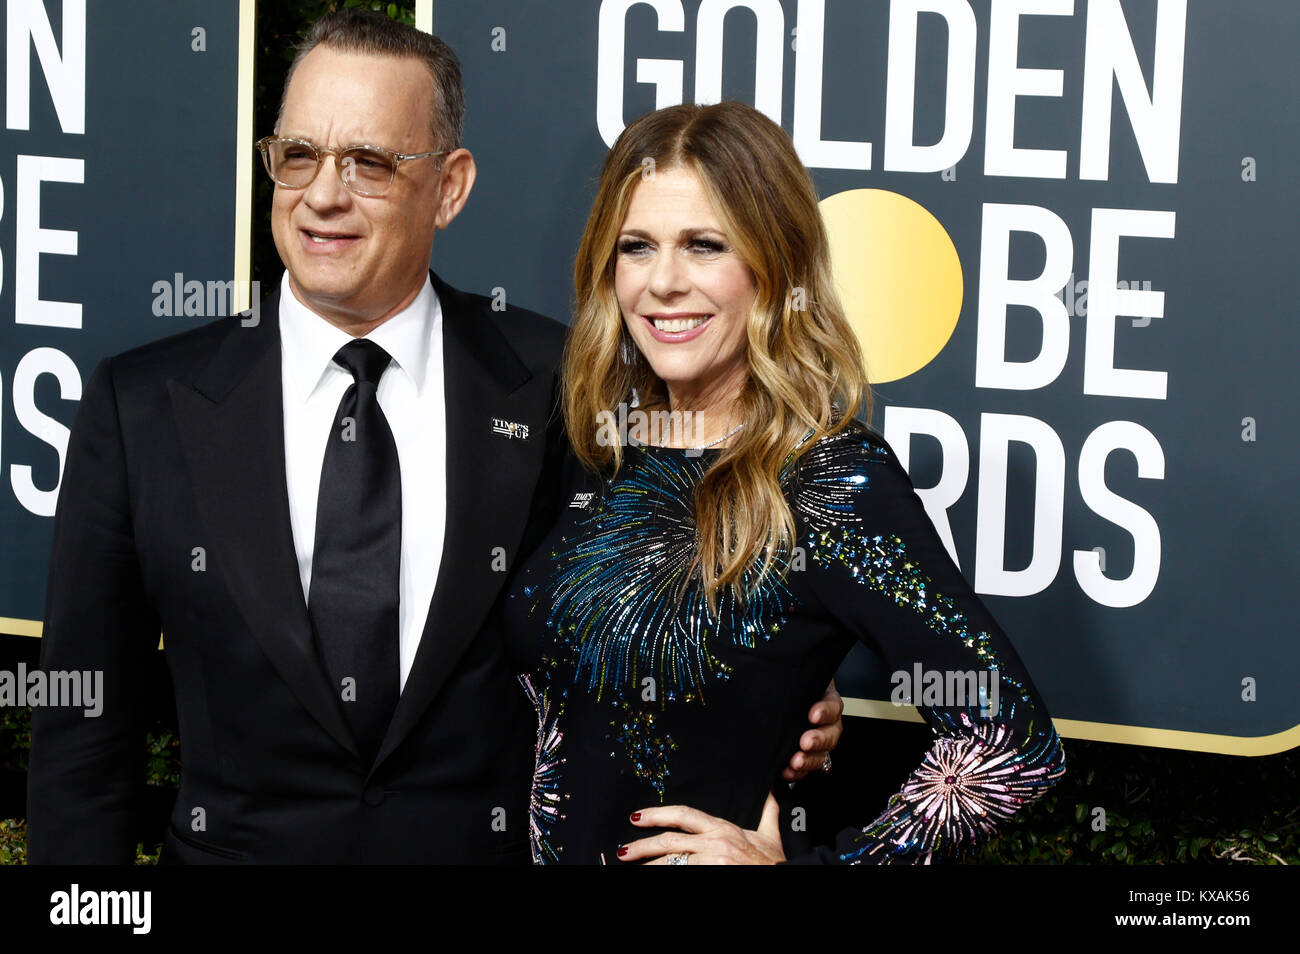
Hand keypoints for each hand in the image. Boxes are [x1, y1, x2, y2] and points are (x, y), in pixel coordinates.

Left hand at [619, 792, 785, 864]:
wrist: (787, 877)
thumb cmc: (775, 863)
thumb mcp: (770, 834)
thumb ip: (767, 811)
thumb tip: (772, 788)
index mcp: (723, 828)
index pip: (683, 815)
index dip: (657, 814)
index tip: (637, 817)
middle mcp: (715, 842)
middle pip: (670, 841)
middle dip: (642, 845)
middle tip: (623, 851)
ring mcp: (713, 860)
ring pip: (672, 861)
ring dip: (649, 866)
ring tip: (632, 868)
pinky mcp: (715, 874)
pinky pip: (683, 874)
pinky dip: (668, 875)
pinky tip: (654, 876)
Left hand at [782, 679, 842, 779]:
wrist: (779, 690)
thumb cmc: (787, 684)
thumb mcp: (793, 678)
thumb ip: (789, 677)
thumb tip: (777, 665)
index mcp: (825, 699)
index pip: (832, 705)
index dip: (825, 711)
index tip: (813, 715)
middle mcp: (825, 722)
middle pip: (831, 733)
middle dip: (819, 740)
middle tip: (805, 742)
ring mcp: (817, 740)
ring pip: (822, 754)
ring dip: (810, 760)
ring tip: (796, 762)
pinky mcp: (807, 755)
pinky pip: (808, 767)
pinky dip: (798, 773)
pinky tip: (787, 772)